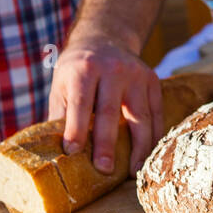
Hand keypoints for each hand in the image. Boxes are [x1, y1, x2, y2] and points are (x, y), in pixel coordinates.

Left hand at [48, 29, 163, 174]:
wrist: (105, 40)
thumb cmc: (77, 71)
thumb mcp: (62, 85)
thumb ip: (60, 115)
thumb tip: (56, 152)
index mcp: (84, 69)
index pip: (80, 103)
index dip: (76, 129)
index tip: (72, 153)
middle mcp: (113, 69)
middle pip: (110, 112)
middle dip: (107, 144)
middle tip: (104, 170)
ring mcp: (137, 75)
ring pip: (140, 116)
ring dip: (139, 147)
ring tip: (134, 171)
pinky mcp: (153, 81)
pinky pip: (157, 114)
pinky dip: (154, 137)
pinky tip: (149, 155)